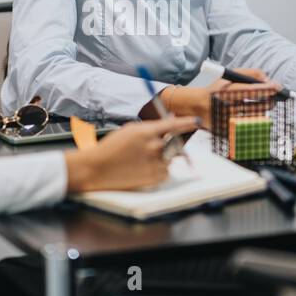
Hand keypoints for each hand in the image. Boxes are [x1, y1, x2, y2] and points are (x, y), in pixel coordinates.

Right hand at [65, 116, 200, 191]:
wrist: (98, 168)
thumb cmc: (112, 147)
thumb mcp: (130, 130)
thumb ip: (152, 126)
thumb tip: (172, 118)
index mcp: (146, 132)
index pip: (174, 125)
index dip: (187, 122)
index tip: (197, 121)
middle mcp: (153, 147)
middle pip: (175, 142)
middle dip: (170, 143)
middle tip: (154, 147)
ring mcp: (155, 163)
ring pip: (170, 158)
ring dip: (162, 157)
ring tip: (141, 160)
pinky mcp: (154, 177)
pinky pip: (165, 171)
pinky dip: (159, 170)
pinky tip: (142, 169)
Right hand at [154, 73, 281, 123]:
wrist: (193, 107)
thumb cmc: (215, 89)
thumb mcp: (229, 76)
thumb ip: (250, 73)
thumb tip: (268, 79)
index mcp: (223, 91)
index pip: (247, 90)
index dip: (264, 89)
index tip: (276, 87)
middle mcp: (222, 106)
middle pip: (251, 106)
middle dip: (267, 102)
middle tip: (274, 99)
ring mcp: (223, 121)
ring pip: (250, 119)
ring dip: (261, 112)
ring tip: (265, 106)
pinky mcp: (223, 131)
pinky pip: (244, 129)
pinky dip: (252, 122)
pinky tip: (255, 117)